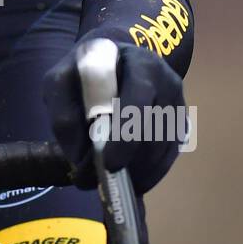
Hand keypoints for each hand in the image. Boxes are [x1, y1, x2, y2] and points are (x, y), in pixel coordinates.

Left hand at [43, 42, 187, 192]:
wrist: (116, 59)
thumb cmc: (86, 72)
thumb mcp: (62, 80)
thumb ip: (62, 112)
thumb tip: (79, 157)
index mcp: (139, 63)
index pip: (139, 99)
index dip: (126, 134)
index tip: (108, 163)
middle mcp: (167, 81)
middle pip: (155, 129)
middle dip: (131, 160)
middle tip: (106, 181)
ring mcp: (177, 103)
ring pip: (164, 146)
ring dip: (141, 171)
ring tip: (114, 184)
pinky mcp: (180, 123)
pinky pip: (170, 154)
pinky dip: (152, 172)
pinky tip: (132, 181)